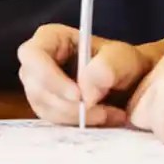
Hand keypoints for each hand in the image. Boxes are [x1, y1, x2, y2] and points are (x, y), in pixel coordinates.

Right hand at [17, 23, 154, 126]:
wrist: (131, 83)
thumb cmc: (123, 63)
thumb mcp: (123, 58)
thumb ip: (108, 67)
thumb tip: (85, 89)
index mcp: (51, 38)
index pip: (33, 55)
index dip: (49, 76)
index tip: (78, 95)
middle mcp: (39, 62)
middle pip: (36, 87)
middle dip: (68, 104)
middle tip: (101, 111)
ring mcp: (40, 87)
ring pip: (45, 108)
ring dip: (77, 117)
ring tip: (109, 113)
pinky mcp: (48, 108)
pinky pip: (54, 122)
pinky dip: (79, 125)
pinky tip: (103, 118)